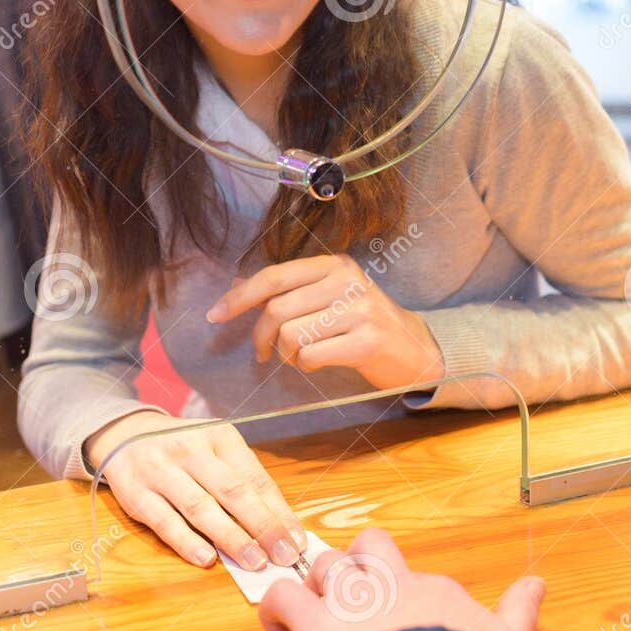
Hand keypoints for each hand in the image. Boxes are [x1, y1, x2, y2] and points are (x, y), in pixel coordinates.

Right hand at [84, 410, 306, 569]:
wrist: (125, 435)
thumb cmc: (184, 450)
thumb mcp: (216, 451)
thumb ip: (243, 482)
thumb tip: (280, 527)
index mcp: (219, 437)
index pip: (255, 477)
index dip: (279, 511)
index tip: (297, 541)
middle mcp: (190, 449)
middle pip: (232, 490)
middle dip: (263, 526)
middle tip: (284, 556)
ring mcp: (161, 470)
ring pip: (200, 507)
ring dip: (230, 537)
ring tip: (254, 561)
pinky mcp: (136, 494)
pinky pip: (164, 521)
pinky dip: (186, 542)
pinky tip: (206, 559)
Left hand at [206, 254, 444, 389]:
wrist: (415, 349)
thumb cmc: (362, 324)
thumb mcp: (326, 298)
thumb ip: (286, 292)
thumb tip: (236, 288)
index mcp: (333, 265)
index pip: (273, 277)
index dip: (239, 298)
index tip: (215, 315)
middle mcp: (346, 280)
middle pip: (277, 309)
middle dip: (262, 337)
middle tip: (265, 353)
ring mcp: (360, 308)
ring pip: (291, 334)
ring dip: (286, 354)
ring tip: (298, 358)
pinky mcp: (367, 339)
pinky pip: (311, 355)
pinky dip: (306, 365)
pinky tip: (319, 363)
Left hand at [259, 528, 544, 630]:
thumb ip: (516, 614)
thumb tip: (536, 584)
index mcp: (435, 594)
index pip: (412, 574)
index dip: (399, 595)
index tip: (398, 624)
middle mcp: (393, 587)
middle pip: (367, 550)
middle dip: (355, 571)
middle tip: (350, 606)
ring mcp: (353, 603)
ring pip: (327, 565)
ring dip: (318, 588)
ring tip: (315, 619)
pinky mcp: (317, 627)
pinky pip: (283, 596)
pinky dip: (277, 611)